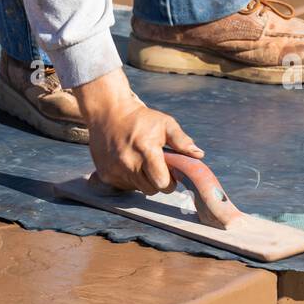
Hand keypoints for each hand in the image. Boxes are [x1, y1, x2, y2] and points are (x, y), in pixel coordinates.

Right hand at [72, 69, 202, 194]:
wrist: (108, 113)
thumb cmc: (140, 119)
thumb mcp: (165, 123)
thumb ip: (181, 141)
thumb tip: (198, 155)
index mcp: (146, 151)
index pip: (163, 183)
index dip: (170, 181)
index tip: (170, 172)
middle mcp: (129, 163)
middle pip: (151, 189)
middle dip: (158, 181)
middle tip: (156, 167)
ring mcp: (115, 170)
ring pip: (138, 189)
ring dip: (143, 180)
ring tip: (141, 162)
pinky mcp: (105, 174)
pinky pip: (124, 186)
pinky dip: (129, 178)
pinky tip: (128, 162)